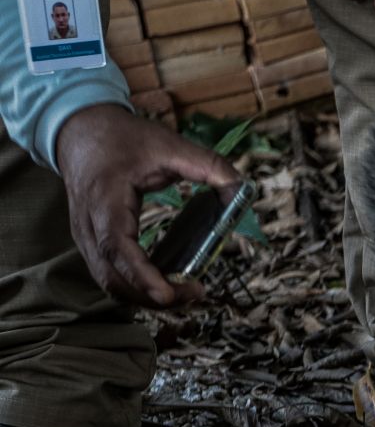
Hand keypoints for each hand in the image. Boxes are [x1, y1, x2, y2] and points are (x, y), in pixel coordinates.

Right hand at [54, 104, 238, 308]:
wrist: (80, 130)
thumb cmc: (122, 138)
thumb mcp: (170, 144)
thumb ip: (210, 166)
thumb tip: (243, 192)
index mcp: (105, 198)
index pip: (116, 246)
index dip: (140, 274)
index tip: (167, 294)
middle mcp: (88, 223)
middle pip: (112, 275)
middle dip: (152, 295)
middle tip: (195, 293)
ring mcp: (85, 236)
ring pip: (109, 281)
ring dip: (145, 296)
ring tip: (186, 292)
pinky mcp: (91, 243)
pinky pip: (109, 274)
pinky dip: (136, 287)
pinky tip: (166, 285)